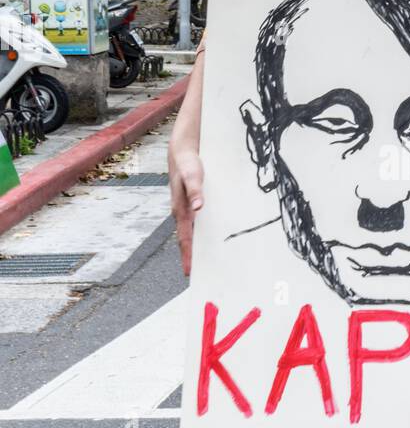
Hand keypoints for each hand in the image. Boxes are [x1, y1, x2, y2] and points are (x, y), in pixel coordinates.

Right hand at [169, 142, 203, 275]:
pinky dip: (201, 235)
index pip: (185, 238)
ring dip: (197, 248)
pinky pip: (196, 225)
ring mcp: (187, 210)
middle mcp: (182, 213)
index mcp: (181, 210)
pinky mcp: (192, 205)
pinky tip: (210, 239)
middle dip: (191, 258)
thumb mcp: (193, 175)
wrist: (182, 152)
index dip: (187, 255)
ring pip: (191, 234)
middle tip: (199, 275)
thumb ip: (196, 191)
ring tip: (205, 263)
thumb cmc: (187, 163)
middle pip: (187, 240)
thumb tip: (198, 208)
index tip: (189, 272)